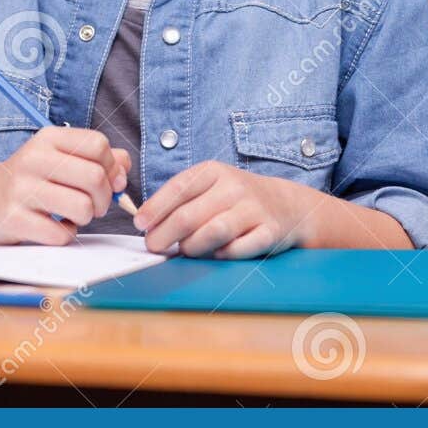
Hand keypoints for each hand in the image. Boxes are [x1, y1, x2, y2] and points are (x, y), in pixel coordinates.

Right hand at [0, 127, 130, 245]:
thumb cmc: (29, 178)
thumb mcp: (57, 156)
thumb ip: (96, 157)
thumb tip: (124, 169)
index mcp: (47, 139)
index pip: (98, 144)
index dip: (112, 166)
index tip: (107, 179)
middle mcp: (34, 160)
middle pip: (95, 177)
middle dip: (104, 198)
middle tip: (95, 205)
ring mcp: (23, 190)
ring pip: (83, 208)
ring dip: (86, 218)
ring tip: (73, 215)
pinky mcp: (15, 220)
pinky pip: (62, 234)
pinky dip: (65, 234)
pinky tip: (53, 226)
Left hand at [134, 161, 310, 257]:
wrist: (287, 205)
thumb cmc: (237, 199)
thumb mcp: (211, 186)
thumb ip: (181, 200)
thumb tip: (146, 223)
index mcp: (214, 172)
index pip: (178, 188)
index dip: (155, 208)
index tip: (140, 224)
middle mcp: (234, 187)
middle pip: (189, 216)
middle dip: (164, 235)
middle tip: (154, 246)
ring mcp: (253, 209)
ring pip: (212, 233)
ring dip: (191, 247)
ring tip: (185, 251)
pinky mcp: (269, 232)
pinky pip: (237, 250)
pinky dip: (222, 255)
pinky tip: (215, 254)